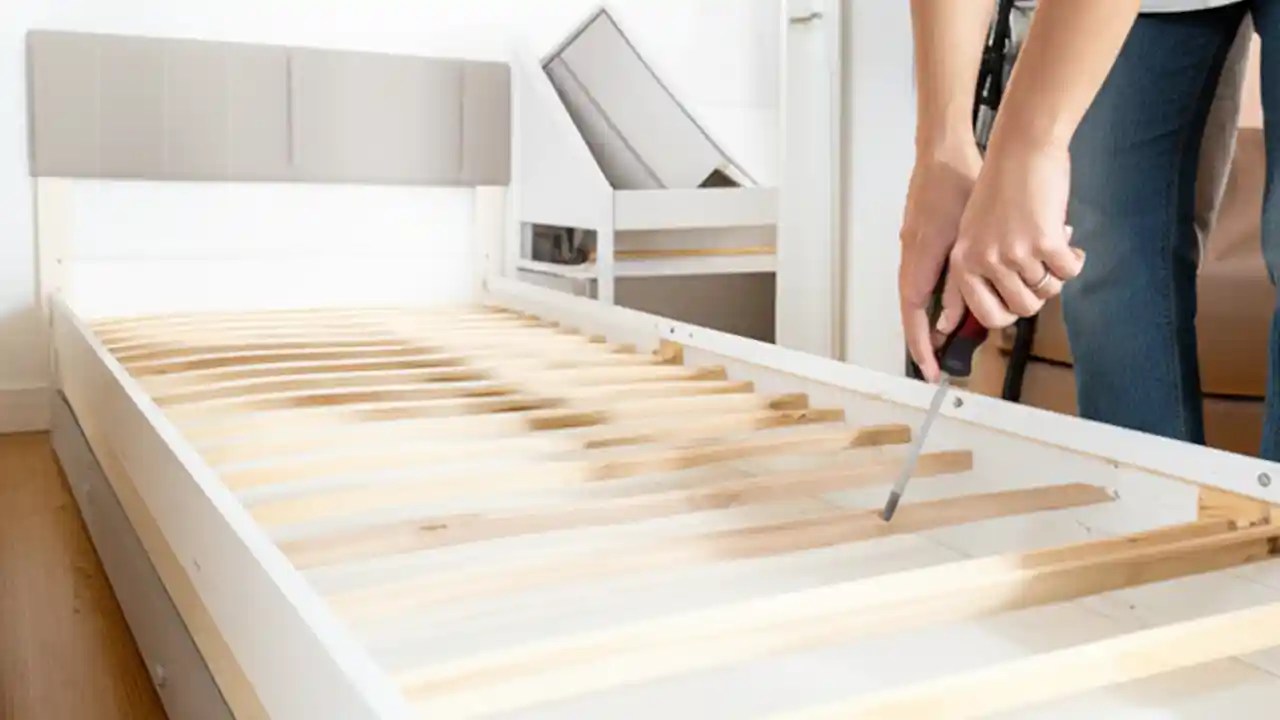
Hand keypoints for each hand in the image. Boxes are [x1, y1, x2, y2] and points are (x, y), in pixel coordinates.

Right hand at [899, 142, 983, 381]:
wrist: (943, 151)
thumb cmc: (956, 186)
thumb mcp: (962, 238)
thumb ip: (956, 281)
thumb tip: (949, 320)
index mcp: (917, 260)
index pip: (913, 315)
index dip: (921, 345)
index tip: (930, 370)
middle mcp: (910, 258)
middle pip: (912, 309)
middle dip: (925, 338)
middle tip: (939, 362)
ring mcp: (914, 248)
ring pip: (918, 294)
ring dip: (931, 317)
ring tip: (948, 339)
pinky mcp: (921, 238)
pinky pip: (924, 276)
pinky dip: (936, 295)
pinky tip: (954, 299)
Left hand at [942, 140, 1084, 333]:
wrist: (1022, 148)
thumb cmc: (1000, 187)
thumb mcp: (975, 232)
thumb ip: (983, 267)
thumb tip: (1008, 306)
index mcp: (964, 263)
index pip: (988, 315)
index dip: (1010, 313)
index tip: (1021, 300)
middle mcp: (986, 262)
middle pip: (1024, 308)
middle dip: (1039, 295)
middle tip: (1043, 272)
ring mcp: (1015, 254)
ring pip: (1049, 290)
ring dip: (1057, 272)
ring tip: (1055, 249)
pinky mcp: (1045, 242)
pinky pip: (1069, 271)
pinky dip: (1075, 260)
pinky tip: (1071, 245)